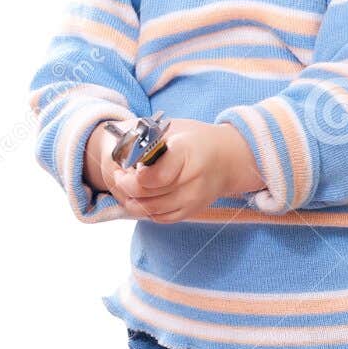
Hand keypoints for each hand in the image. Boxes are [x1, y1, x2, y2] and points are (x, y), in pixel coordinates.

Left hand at [103, 119, 264, 221]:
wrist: (228, 159)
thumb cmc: (196, 140)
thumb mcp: (175, 130)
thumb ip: (148, 140)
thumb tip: (119, 150)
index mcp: (187, 153)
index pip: (155, 176)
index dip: (134, 176)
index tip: (124, 168)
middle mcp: (192, 179)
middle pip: (148, 193)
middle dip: (126, 187)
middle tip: (119, 176)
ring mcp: (193, 199)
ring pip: (151, 209)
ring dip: (132, 201)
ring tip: (126, 188)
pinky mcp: (191, 211)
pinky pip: (161, 218)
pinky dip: (146, 210)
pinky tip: (140, 199)